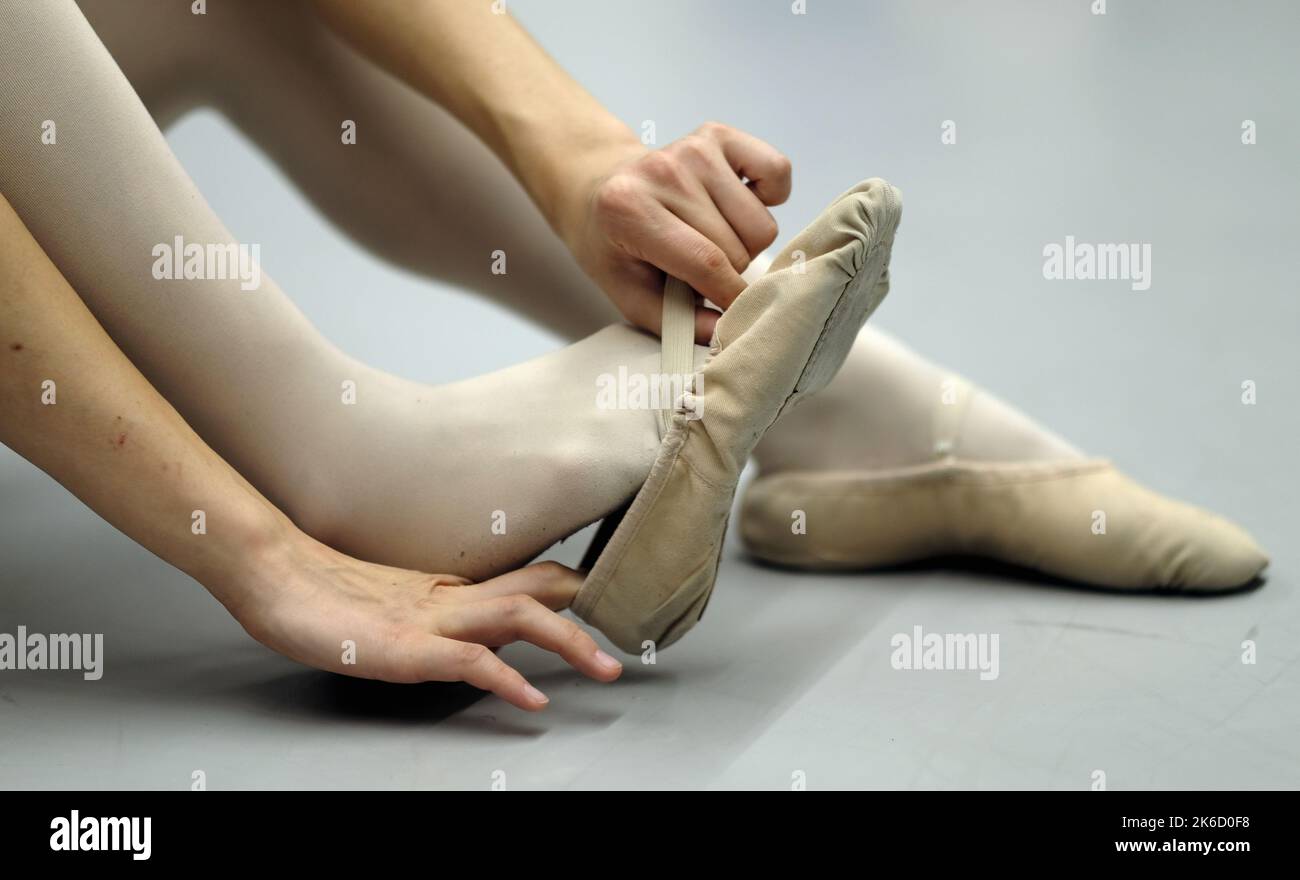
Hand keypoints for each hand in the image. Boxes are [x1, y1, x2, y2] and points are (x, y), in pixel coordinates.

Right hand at [224, 536, 621, 710]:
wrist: (271, 572)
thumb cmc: (322, 590)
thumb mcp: (392, 605)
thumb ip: (436, 612)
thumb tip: (478, 631)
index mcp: (450, 589)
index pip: (527, 578)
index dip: (574, 586)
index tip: (614, 600)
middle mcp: (450, 598)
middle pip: (538, 590)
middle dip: (591, 611)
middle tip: (630, 637)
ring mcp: (429, 620)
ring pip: (518, 618)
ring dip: (570, 642)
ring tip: (607, 670)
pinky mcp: (405, 648)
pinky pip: (468, 663)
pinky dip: (507, 680)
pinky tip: (532, 700)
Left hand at [560, 122, 792, 342]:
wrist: (597, 185)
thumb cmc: (613, 244)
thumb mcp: (625, 291)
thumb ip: (671, 320)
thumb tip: (722, 333)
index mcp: (631, 210)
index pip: (706, 262)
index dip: (730, 297)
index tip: (738, 315)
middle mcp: (664, 171)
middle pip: (740, 246)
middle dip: (729, 271)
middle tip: (701, 269)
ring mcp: (693, 148)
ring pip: (761, 221)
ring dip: (744, 241)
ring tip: (711, 238)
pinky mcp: (717, 135)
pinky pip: (777, 170)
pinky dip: (768, 195)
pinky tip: (734, 205)